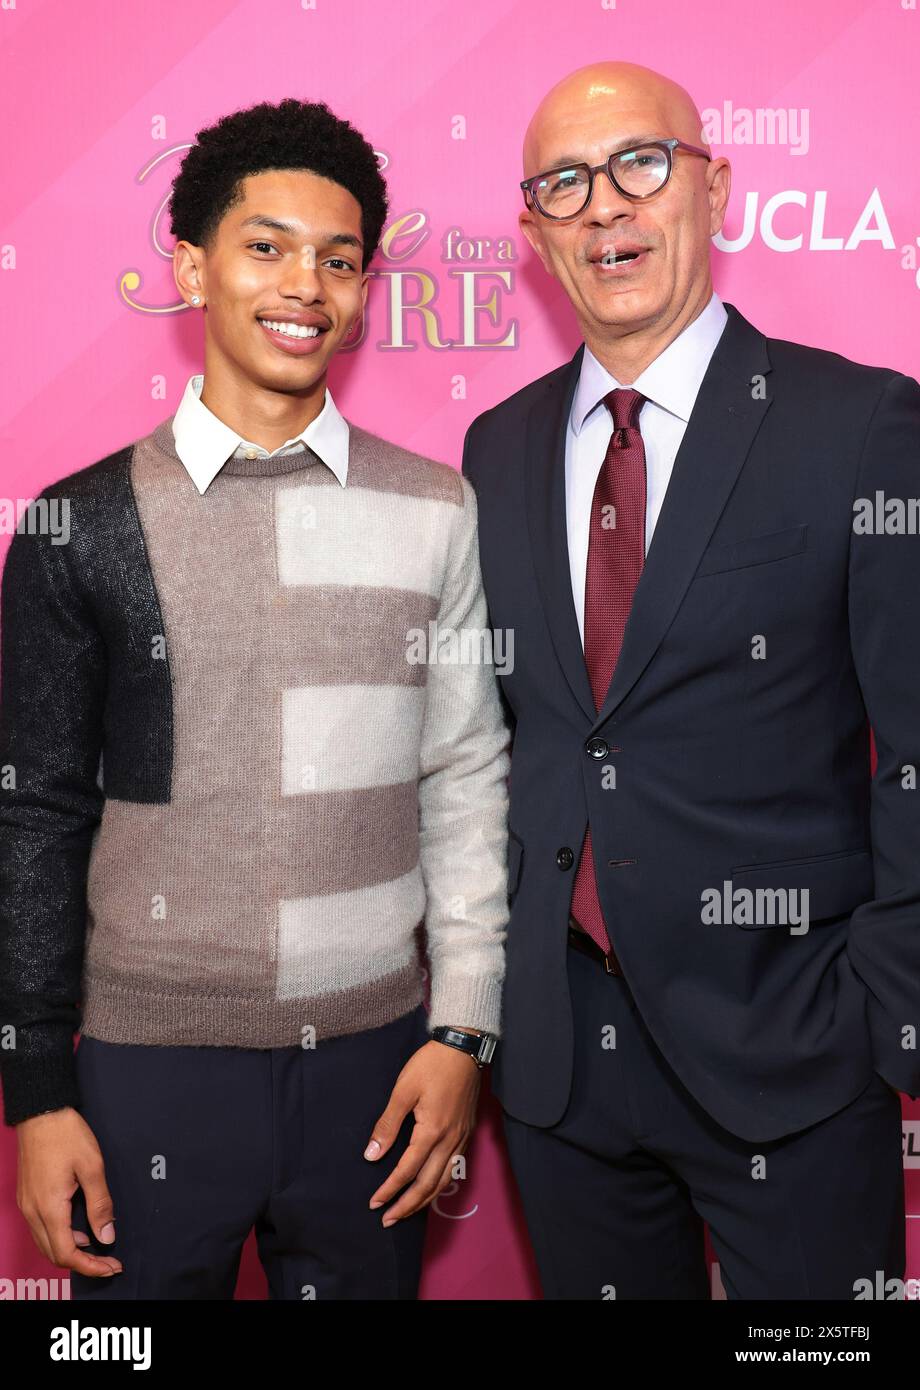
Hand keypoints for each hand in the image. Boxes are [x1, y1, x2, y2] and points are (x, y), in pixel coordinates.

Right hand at [16, 1107, 121, 1277]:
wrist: (41, 1113)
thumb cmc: (67, 1135)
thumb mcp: (92, 1167)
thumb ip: (100, 1204)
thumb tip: (107, 1236)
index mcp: (49, 1208)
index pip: (67, 1253)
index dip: (90, 1266)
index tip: (111, 1266)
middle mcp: (33, 1212)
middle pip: (54, 1254)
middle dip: (83, 1263)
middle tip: (109, 1262)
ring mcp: (27, 1205)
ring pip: (45, 1243)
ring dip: (70, 1251)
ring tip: (97, 1248)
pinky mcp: (27, 1197)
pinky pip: (41, 1229)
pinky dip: (60, 1237)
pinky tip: (79, 1229)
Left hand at [364, 1039, 481, 1224]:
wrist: (463, 1047)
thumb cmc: (431, 1064)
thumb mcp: (403, 1091)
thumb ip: (387, 1125)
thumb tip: (372, 1154)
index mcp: (432, 1131)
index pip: (407, 1171)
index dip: (389, 1189)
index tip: (374, 1202)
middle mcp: (450, 1140)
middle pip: (428, 1185)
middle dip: (407, 1205)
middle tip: (388, 1219)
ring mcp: (462, 1137)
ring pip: (444, 1180)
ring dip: (425, 1200)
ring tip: (407, 1210)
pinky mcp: (467, 1132)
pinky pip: (454, 1167)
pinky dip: (440, 1184)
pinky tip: (431, 1186)